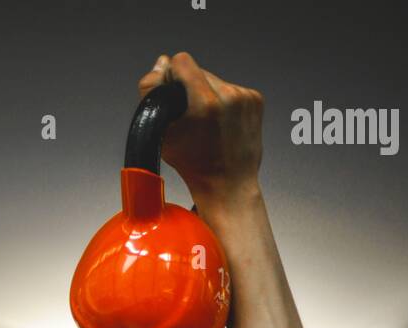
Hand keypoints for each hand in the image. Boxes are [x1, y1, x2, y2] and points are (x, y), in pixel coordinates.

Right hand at [138, 52, 262, 213]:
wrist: (228, 185)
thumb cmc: (195, 166)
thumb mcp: (161, 132)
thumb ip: (152, 93)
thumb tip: (161, 63)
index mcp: (205, 103)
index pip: (182, 61)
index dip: (172, 76)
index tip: (173, 95)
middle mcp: (228, 96)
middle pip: (199, 72)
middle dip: (191, 90)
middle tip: (192, 120)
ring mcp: (245, 97)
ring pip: (215, 81)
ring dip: (208, 95)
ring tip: (208, 125)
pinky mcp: (255, 100)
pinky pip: (231, 89)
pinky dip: (223, 102)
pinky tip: (222, 125)